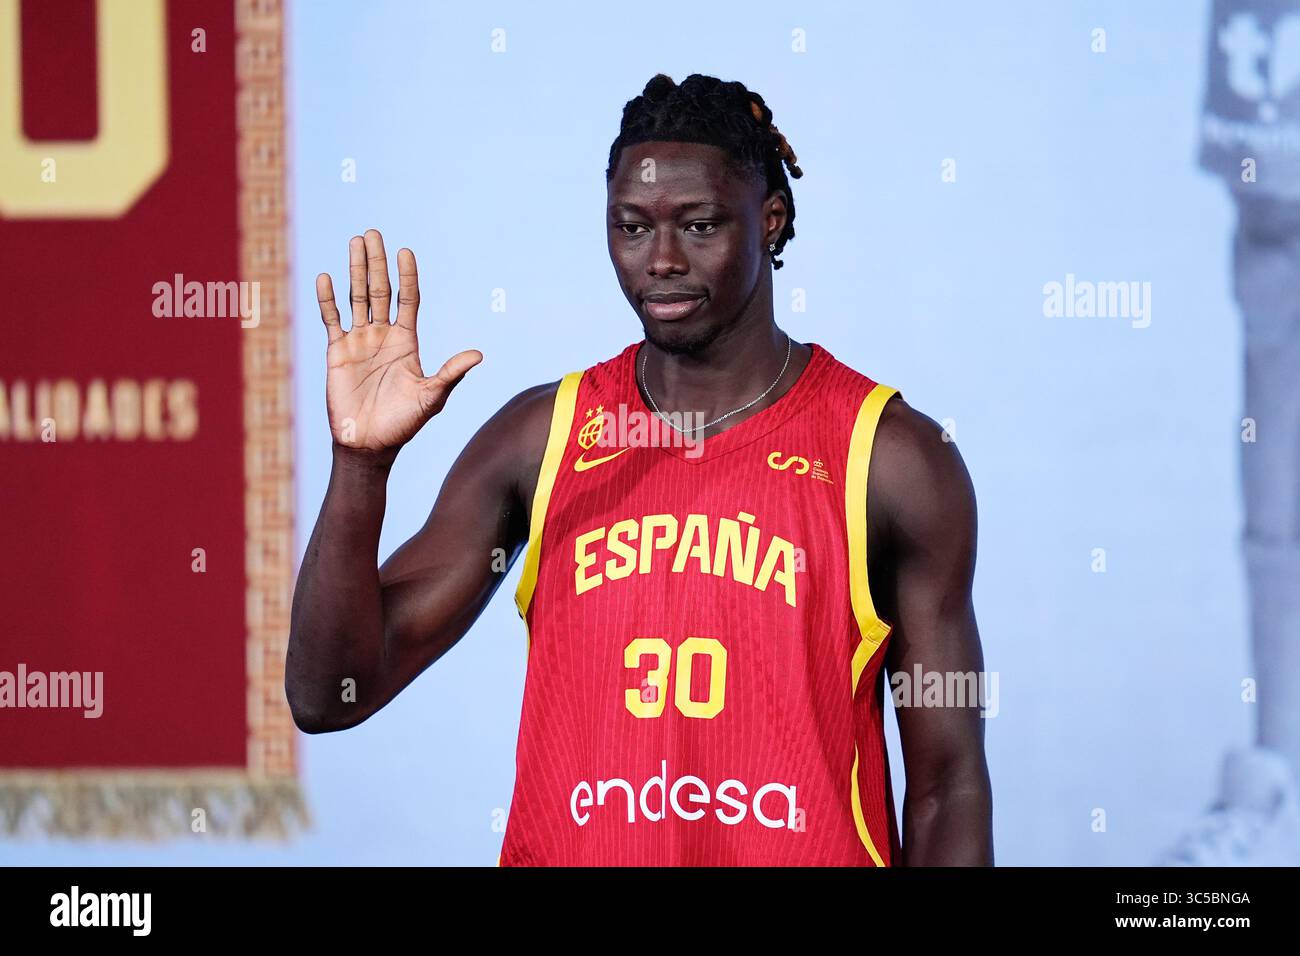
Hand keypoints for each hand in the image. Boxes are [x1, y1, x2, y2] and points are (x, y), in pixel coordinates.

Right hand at [315, 229, 480, 453]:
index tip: (405, 252)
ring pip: (355, 298)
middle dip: (376, 262)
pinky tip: (326, 278)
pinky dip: (328, 300)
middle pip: (379, 290)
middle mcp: (383, 335)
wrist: (369, 444)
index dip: (406, 276)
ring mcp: (359, 341)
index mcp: (406, 341)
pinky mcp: (337, 352)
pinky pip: (331, 320)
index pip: (407, 299)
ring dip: (354, 270)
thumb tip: (478, 355)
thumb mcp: (431, 397)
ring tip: (354, 242)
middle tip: (372, 233)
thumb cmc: (403, 424)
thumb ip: (450, 374)